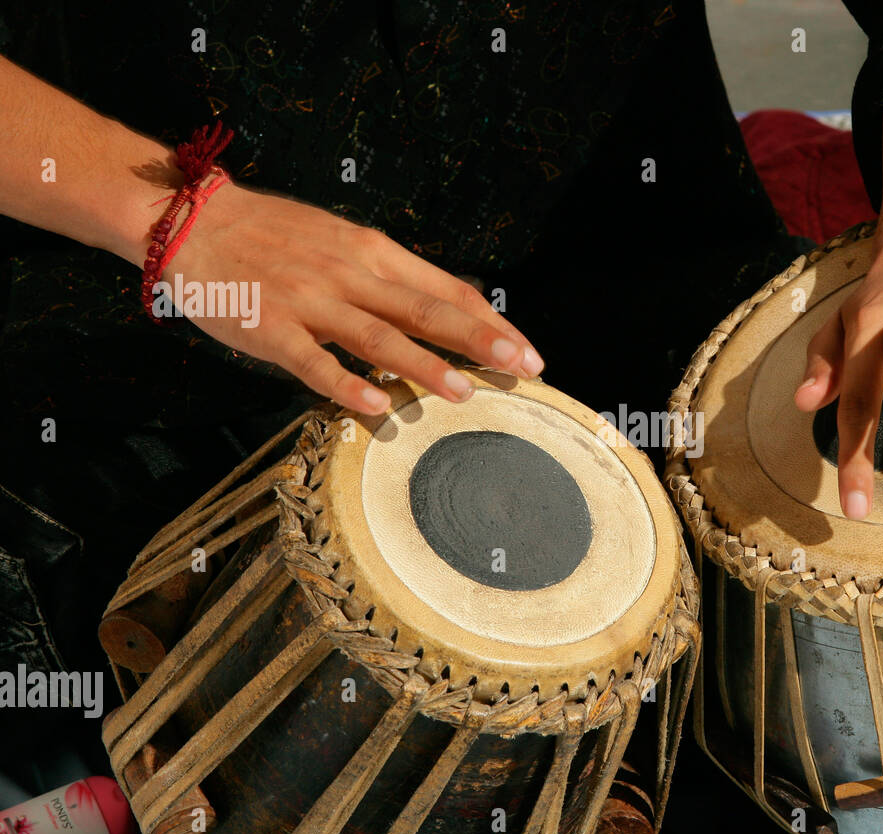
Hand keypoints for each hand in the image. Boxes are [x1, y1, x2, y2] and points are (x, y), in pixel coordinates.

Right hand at [164, 183, 542, 414]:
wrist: (194, 220)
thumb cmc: (277, 236)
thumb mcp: (345, 242)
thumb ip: (394, 276)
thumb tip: (453, 305)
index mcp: (373, 254)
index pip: (446, 289)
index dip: (492, 322)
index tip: (529, 352)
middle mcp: (350, 274)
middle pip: (426, 310)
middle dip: (479, 340)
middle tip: (522, 367)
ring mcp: (311, 301)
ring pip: (378, 336)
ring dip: (423, 364)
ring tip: (464, 391)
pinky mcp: (271, 328)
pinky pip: (313, 361)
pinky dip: (345, 383)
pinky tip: (375, 406)